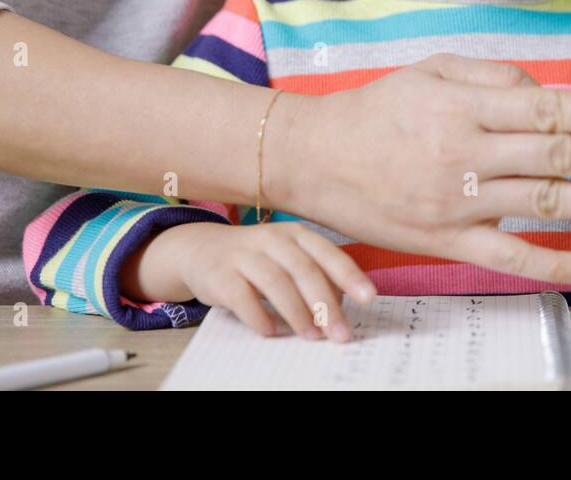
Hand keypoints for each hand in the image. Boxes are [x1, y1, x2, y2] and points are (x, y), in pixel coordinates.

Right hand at [171, 221, 374, 341]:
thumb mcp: (288, 259)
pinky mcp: (220, 275)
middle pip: (305, 270)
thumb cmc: (257, 259)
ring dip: (297, 313)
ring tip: (312, 336)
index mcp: (296, 234)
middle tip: (340, 333)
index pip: (328, 253)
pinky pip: (242, 297)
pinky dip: (259, 316)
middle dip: (326, 305)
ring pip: (276, 282)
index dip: (349, 275)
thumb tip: (340, 308)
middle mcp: (272, 238)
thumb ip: (314, 276)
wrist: (201, 250)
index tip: (368, 298)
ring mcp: (244, 254)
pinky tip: (272, 332)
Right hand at [270, 53, 570, 286]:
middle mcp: (464, 154)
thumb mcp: (432, 71)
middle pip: (558, 156)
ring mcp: (456, 202)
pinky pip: (507, 257)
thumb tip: (548, 90)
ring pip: (543, 204)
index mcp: (464, 107)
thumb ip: (494, 77)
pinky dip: (552, 264)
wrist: (313, 156)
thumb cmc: (378, 108)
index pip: (550, 109)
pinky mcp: (445, 241)